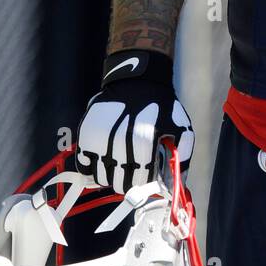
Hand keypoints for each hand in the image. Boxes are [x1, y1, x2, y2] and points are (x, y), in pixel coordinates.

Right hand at [74, 49, 193, 194]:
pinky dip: (92, 169)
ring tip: (120, 165)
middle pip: (120, 183)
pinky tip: (103, 161)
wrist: (137, 80)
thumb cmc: (161, 106)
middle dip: (129, 182)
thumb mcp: (181, 127)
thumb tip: (176, 186)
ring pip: (101, 178)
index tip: (147, 176)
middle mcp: (119, 142)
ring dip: (111, 177)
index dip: (145, 183)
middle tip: (134, 172)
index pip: (141, 181)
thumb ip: (182, 158)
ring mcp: (100, 138)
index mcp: (143, 142)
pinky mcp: (86, 134)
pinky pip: (83, 165)